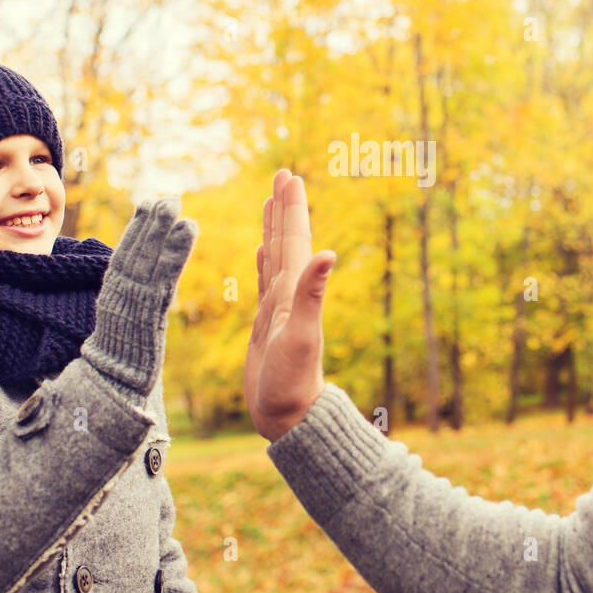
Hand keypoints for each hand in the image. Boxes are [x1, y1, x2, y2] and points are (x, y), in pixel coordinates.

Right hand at [245, 169, 336, 441]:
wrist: (289, 418)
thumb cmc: (293, 383)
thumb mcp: (302, 336)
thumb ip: (312, 294)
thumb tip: (329, 253)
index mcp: (295, 292)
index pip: (294, 240)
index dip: (291, 208)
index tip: (289, 176)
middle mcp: (288, 295)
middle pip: (286, 241)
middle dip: (284, 208)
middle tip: (283, 175)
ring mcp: (278, 309)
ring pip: (275, 257)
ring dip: (274, 228)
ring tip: (272, 202)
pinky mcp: (267, 324)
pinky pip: (264, 282)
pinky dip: (264, 262)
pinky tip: (264, 251)